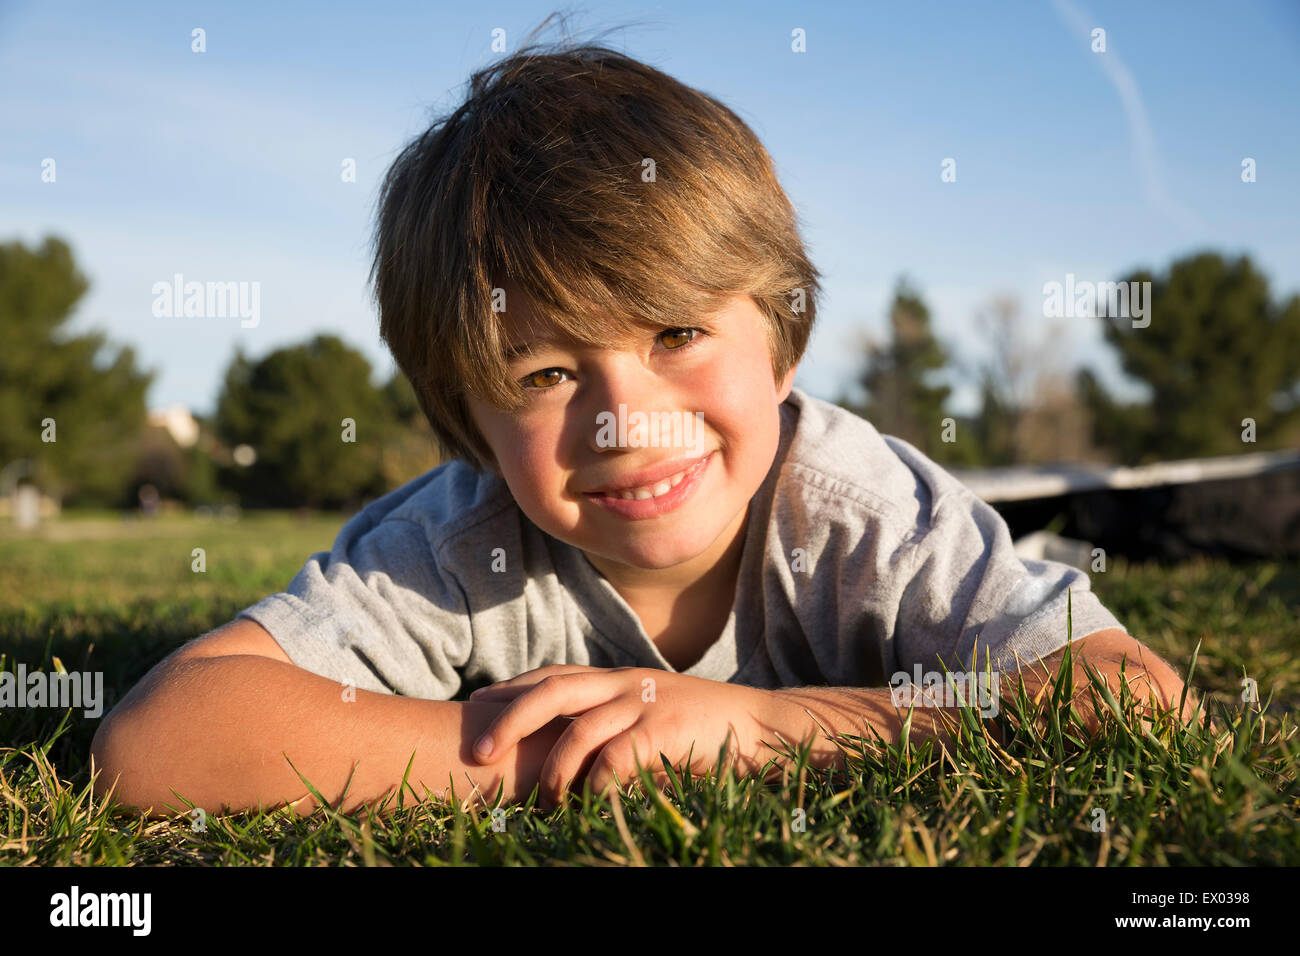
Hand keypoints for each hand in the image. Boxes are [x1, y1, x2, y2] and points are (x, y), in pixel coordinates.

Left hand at [467, 665, 772, 807]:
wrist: (763, 726)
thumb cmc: (705, 731)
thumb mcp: (652, 714)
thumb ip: (615, 722)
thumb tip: (574, 756)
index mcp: (619, 677)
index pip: (554, 674)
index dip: (513, 689)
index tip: (479, 707)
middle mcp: (625, 682)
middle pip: (551, 691)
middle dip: (509, 720)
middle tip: (477, 751)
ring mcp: (646, 702)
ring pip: (579, 729)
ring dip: (554, 770)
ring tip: (544, 802)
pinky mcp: (667, 729)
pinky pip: (617, 757)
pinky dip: (597, 785)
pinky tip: (589, 804)